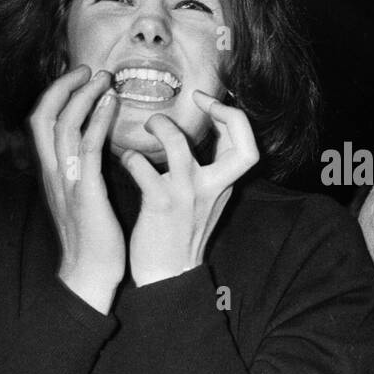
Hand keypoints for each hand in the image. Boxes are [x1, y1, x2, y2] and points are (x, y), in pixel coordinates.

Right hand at [29, 65, 124, 311]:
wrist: (89, 273)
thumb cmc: (92, 237)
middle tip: (88, 68)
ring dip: (83, 95)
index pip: (41, 122)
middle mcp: (52, 172)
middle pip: (43, 115)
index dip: (56, 94)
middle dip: (64, 86)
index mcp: (51, 172)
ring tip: (103, 77)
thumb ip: (82, 169)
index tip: (78, 77)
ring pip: (63, 125)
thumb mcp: (81, 196)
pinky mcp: (85, 191)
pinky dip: (98, 119)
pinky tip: (112, 103)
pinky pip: (88, 147)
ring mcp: (66, 180)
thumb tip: (93, 143)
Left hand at [121, 92, 259, 285]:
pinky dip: (131, 158)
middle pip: (243, 142)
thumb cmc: (181, 231)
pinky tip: (126, 159)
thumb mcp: (208, 197)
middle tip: (197, 100)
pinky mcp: (161, 204)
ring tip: (149, 124)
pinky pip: (143, 168)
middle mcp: (212, 186)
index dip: (231, 113)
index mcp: (224, 183)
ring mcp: (187, 194)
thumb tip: (210, 128)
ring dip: (161, 126)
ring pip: (178, 145)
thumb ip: (212, 167)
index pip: (247, 141)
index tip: (207, 101)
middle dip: (223, 111)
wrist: (168, 274)